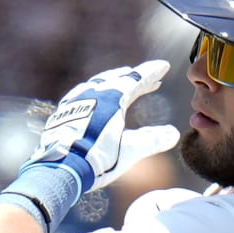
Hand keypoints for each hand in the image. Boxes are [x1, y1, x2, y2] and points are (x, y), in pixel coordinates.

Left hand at [26, 61, 179, 192]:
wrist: (60, 167)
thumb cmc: (97, 157)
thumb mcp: (130, 150)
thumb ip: (153, 140)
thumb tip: (173, 133)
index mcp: (111, 98)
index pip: (136, 79)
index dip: (152, 72)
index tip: (164, 66)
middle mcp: (92, 93)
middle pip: (118, 78)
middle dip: (136, 77)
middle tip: (150, 79)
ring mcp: (75, 101)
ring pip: (98, 83)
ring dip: (115, 81)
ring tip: (124, 83)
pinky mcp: (63, 112)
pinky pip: (83, 93)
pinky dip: (97, 92)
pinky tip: (95, 99)